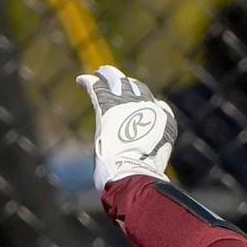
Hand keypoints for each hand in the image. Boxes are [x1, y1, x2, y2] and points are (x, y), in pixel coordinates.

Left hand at [76, 64, 176, 189]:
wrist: (132, 172)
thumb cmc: (143, 174)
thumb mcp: (157, 160)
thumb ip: (153, 149)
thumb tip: (150, 159)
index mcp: (165, 121)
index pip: (156, 105)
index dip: (145, 103)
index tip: (137, 104)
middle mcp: (149, 107)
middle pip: (137, 87)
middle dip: (126, 82)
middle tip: (117, 79)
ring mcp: (128, 104)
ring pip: (117, 80)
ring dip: (108, 75)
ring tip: (101, 72)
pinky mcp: (107, 106)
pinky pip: (97, 88)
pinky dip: (88, 82)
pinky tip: (81, 80)